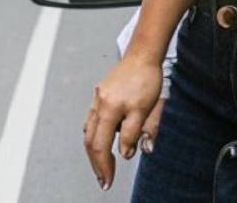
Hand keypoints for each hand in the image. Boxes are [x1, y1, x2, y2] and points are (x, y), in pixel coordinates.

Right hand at [83, 56, 163, 190]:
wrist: (142, 54)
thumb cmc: (146, 80)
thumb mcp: (145, 109)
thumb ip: (134, 132)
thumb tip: (125, 154)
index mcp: (108, 109)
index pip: (100, 146)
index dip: (104, 166)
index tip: (108, 181)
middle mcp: (98, 105)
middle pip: (90, 142)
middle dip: (96, 163)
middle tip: (103, 180)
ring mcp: (97, 100)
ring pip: (89, 132)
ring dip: (94, 151)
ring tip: (102, 166)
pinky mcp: (100, 96)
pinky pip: (93, 121)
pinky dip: (95, 135)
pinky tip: (102, 141)